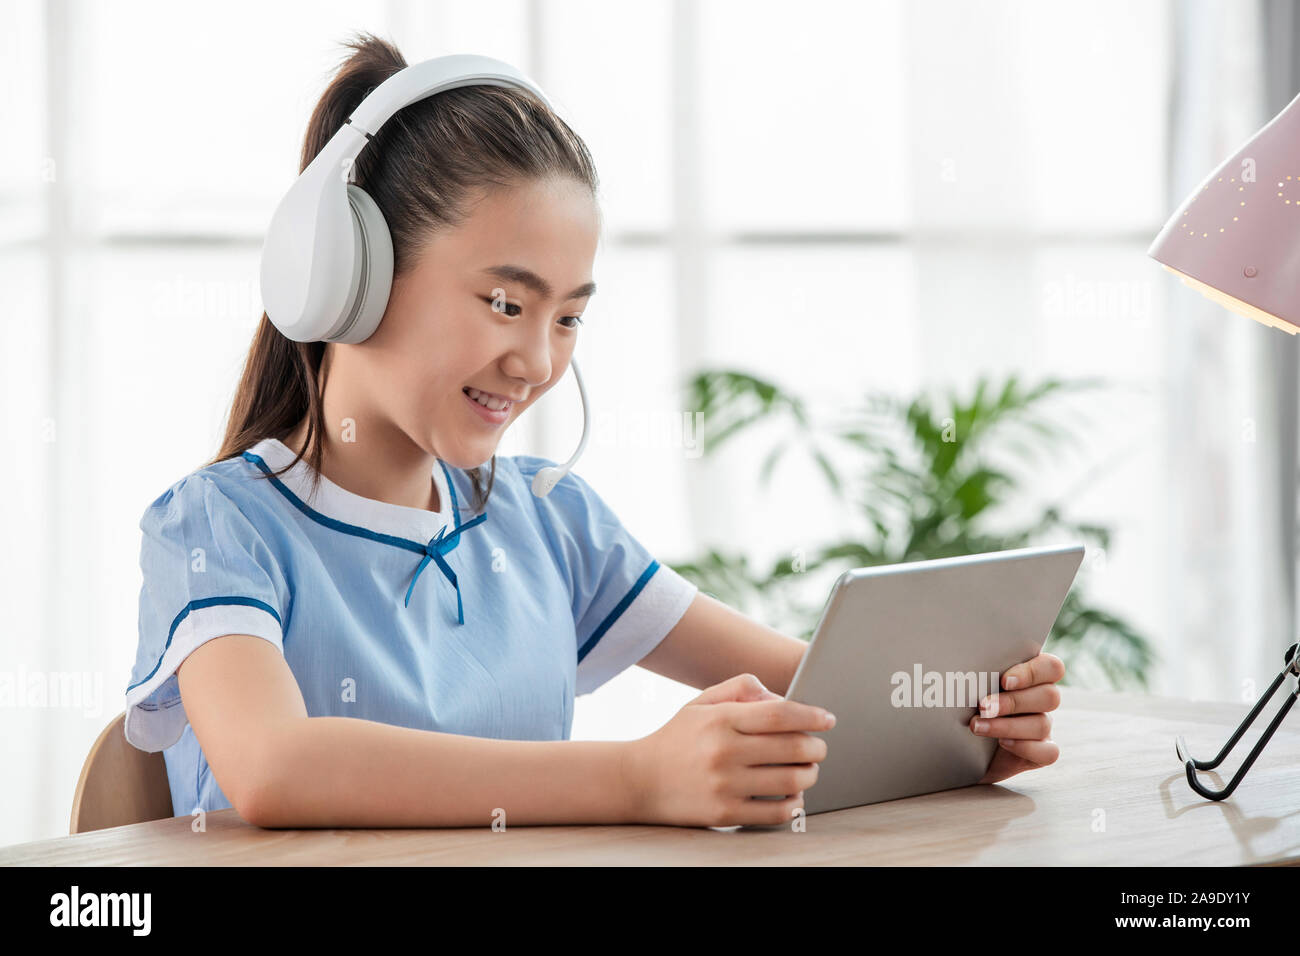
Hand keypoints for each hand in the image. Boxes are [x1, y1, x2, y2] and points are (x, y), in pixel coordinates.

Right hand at [621, 673, 833, 826]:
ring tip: (807, 769)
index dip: (812, 715)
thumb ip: (740, 688)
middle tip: (819, 747)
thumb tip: (780, 697)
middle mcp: (724, 751)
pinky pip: (776, 812)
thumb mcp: (701, 703)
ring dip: (810, 774)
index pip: (780, 714)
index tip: (828, 719)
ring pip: (791, 780)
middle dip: (817, 747)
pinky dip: (794, 804)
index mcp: (721, 719)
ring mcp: (725, 785)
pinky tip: (793, 796)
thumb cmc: (677, 738)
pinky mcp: (725, 814)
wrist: (638, 780)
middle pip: (793, 747)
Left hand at [972, 652, 1063, 784]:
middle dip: (1013, 702)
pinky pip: (1048, 752)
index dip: (1032, 673)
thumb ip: (979, 672)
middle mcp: (1042, 699)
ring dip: (1007, 726)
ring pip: (1042, 724)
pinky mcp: (1041, 752)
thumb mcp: (972, 685)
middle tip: (983, 707)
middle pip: (1050, 696)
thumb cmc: (967, 703)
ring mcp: (1043, 726)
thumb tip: (963, 658)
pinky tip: (1002, 743)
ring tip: (977, 726)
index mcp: (1031, 676)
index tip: (1004, 681)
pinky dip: (1025, 747)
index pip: (1051, 667)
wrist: (961, 743)